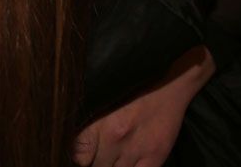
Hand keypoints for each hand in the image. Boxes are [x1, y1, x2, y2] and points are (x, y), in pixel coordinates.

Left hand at [72, 46, 215, 166]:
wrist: (168, 83)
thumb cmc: (130, 88)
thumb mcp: (101, 98)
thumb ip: (87, 120)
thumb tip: (73, 139)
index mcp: (96, 118)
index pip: (77, 153)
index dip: (78, 156)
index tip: (81, 153)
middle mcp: (113, 136)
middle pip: (94, 165)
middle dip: (95, 161)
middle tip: (100, 151)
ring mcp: (135, 149)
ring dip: (111, 165)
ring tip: (114, 154)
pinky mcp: (155, 157)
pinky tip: (128, 162)